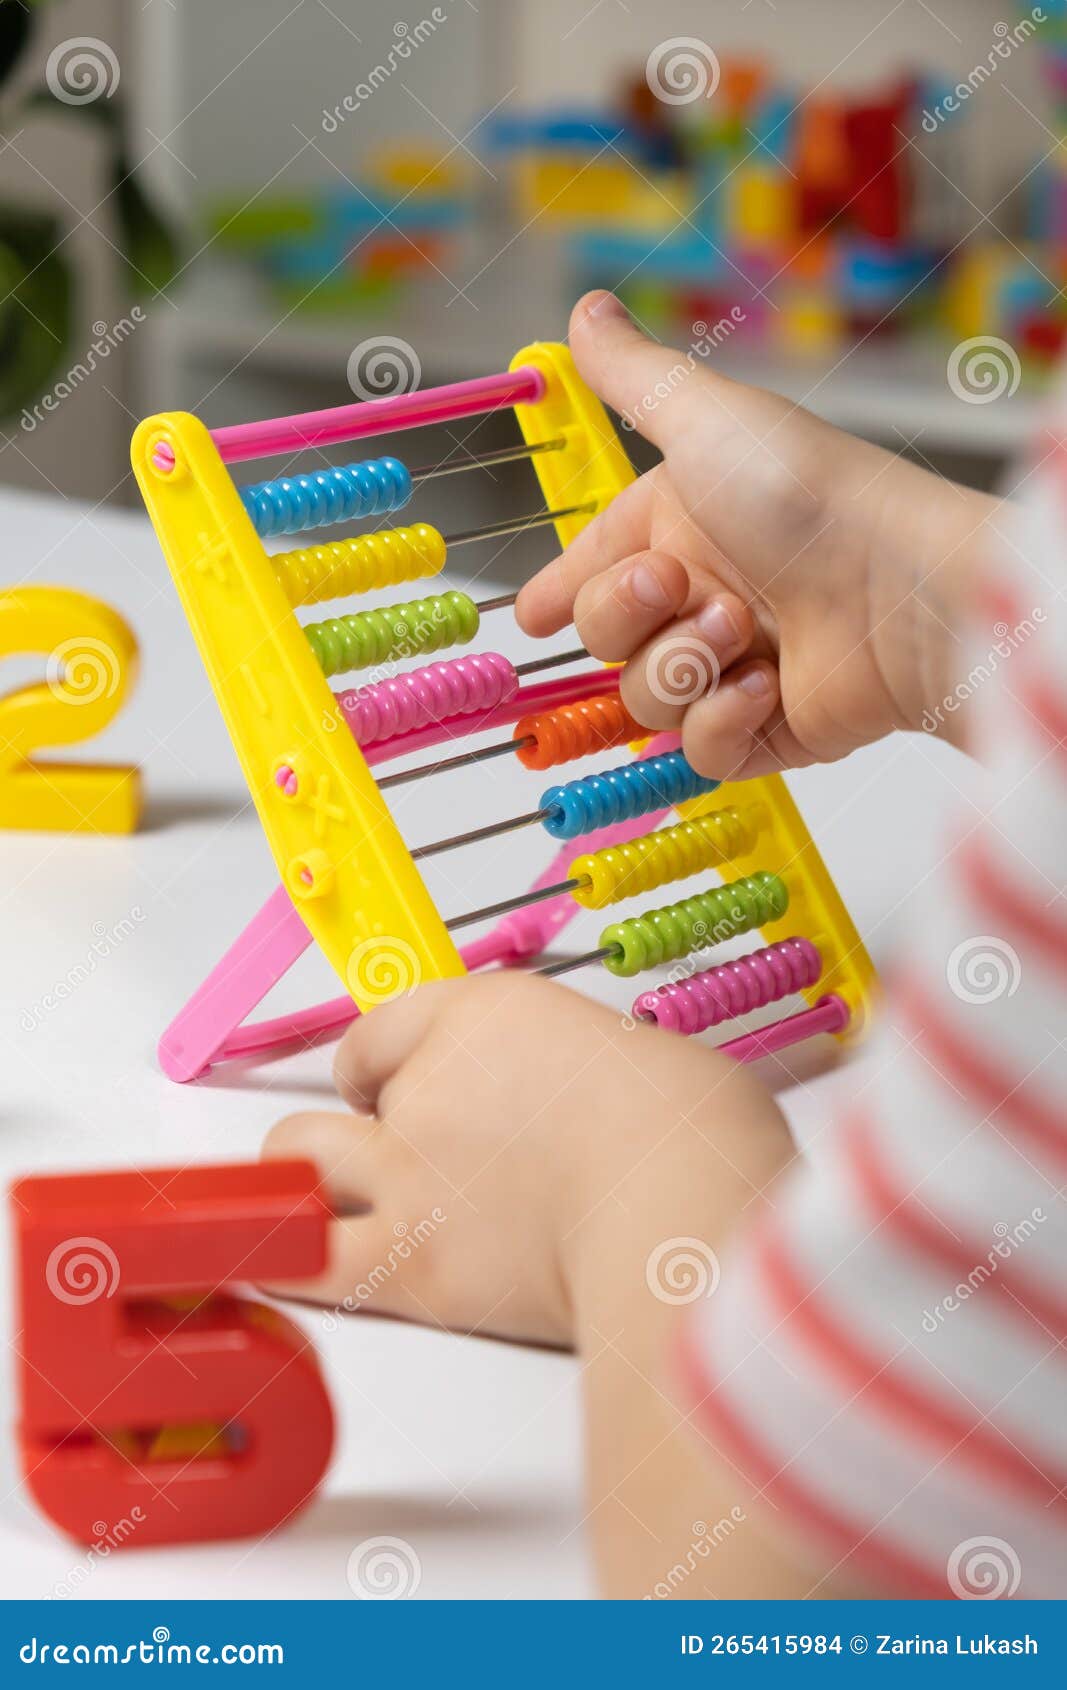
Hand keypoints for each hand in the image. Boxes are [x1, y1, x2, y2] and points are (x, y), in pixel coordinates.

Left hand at [261, 972, 791, 1346]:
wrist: (679, 1212)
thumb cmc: (692, 1135)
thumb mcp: (642, 1062)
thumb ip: (584, 1077)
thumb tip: (589, 1115)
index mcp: (490, 1014)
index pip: (394, 1021)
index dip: (393, 1055)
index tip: (403, 1074)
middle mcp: (431, 1083)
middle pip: (348, 1088)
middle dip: (361, 1116)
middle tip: (394, 1149)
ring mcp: (407, 1171)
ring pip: (297, 1158)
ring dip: (309, 1177)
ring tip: (333, 1205)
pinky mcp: (406, 1264)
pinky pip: (300, 1258)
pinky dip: (281, 1260)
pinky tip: (274, 1265)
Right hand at [517, 292, 1000, 772]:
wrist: (901, 589)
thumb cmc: (812, 496)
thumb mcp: (707, 421)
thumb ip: (633, 375)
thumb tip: (585, 312)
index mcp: (683, 527)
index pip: (595, 565)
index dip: (560, 590)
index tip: (533, 616)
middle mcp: (705, 598)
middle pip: (606, 638)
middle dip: (629, 615)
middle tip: (678, 587)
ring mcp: (732, 669)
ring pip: (645, 697)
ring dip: (684, 663)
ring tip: (745, 634)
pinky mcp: (765, 732)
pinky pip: (699, 750)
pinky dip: (722, 720)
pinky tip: (766, 686)